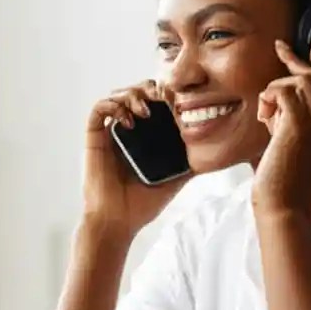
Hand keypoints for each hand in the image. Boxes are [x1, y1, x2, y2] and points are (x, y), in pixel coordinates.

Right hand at [82, 79, 187, 238]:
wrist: (118, 221)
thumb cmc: (142, 204)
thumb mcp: (175, 178)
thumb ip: (191, 164)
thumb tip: (216, 154)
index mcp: (144, 135)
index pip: (154, 101)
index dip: (165, 93)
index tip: (179, 99)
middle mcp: (126, 129)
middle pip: (136, 92)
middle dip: (150, 88)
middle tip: (163, 97)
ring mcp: (110, 132)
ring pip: (117, 95)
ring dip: (133, 94)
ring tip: (147, 109)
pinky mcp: (94, 138)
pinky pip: (98, 109)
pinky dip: (114, 106)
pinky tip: (129, 121)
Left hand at [253, 40, 310, 216]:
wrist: (286, 205)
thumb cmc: (290, 183)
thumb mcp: (306, 149)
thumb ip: (304, 121)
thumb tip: (290, 92)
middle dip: (297, 61)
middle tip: (280, 47)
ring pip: (299, 82)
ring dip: (277, 91)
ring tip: (268, 113)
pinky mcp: (301, 121)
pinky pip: (282, 90)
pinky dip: (269, 99)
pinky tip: (264, 117)